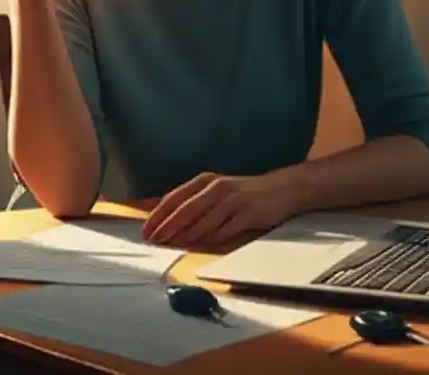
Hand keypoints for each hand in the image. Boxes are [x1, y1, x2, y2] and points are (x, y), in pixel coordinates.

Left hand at [141, 172, 300, 247]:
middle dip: (167, 226)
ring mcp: (233, 200)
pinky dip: (210, 239)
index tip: (145, 230)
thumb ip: (194, 202)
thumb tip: (165, 219)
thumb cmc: (245, 193)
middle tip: (153, 240)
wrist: (283, 189)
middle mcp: (217, 187)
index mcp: (206, 180)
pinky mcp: (248, 214)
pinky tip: (199, 247)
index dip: (158, 215)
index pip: (175, 198)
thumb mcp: (217, 191)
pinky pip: (224, 230)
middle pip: (186, 209)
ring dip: (185, 235)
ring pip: (203, 221)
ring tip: (171, 245)